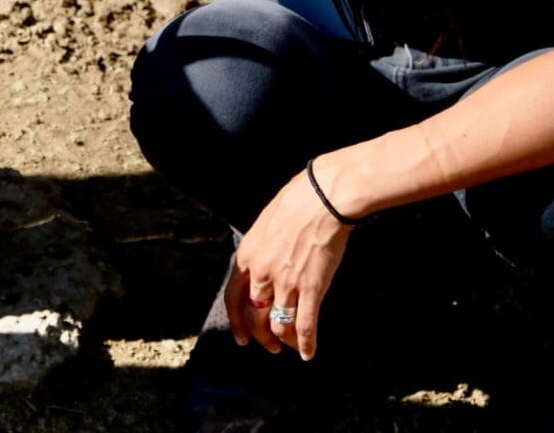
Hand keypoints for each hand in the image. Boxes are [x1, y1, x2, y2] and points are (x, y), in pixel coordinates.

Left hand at [225, 170, 351, 360]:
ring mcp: (285, 283)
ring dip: (282, 340)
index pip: (233, 298)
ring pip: (278, 325)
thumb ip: (260, 250)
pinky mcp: (310, 288)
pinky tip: (308, 353)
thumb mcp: (264, 227)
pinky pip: (304, 325)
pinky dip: (305, 343)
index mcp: (246, 257)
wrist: (321, 199)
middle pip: (254, 317)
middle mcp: (261, 274)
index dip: (236, 322)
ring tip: (288, 346)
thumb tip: (261, 265)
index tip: (241, 337)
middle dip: (261, 336)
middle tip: (269, 345)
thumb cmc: (295, 205)